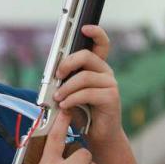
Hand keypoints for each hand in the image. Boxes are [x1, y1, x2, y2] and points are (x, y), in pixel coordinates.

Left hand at [52, 25, 122, 143]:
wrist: (97, 135)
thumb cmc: (82, 113)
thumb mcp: (70, 93)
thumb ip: (66, 81)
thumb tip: (53, 74)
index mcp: (96, 68)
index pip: (101, 44)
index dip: (95, 33)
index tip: (84, 28)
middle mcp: (105, 72)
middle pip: (86, 56)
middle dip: (67, 63)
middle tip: (57, 76)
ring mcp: (110, 84)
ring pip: (84, 77)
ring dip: (66, 88)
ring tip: (58, 98)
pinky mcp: (111, 97)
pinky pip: (87, 92)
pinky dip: (72, 99)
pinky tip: (65, 105)